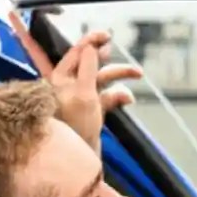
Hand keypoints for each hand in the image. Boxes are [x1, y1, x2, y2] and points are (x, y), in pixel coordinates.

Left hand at [8, 11, 142, 152]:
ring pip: (101, 78)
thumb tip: (91, 46)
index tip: (106, 35)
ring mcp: (80, 97)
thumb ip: (87, 68)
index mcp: (59, 78)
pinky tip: (128, 99)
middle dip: (104, 55)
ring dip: (119, 75)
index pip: (74, 52)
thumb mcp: (82, 94)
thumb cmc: (74, 127)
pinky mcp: (91, 110)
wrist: (78, 161)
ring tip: (138, 73)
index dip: (89, 41)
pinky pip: (107, 96)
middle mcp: (67, 85)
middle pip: (88, 62)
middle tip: (112, 46)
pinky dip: (119, 95)